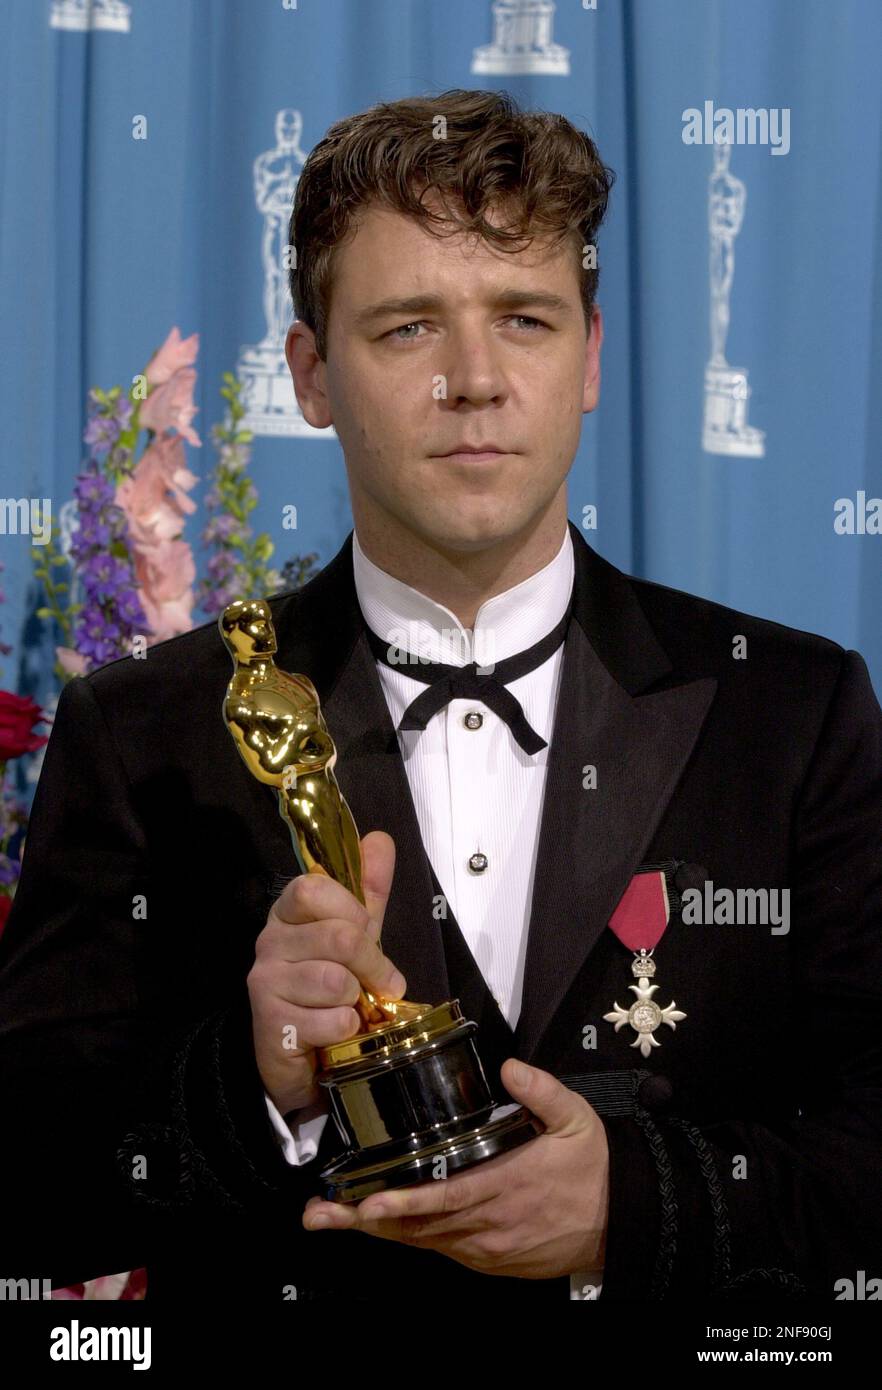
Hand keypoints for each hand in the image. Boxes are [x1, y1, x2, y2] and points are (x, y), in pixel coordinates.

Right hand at [247, 830, 405, 1114]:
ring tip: (350, 1006)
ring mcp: (265, 983)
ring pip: (335, 981)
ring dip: (356, 999)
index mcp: (287, 912)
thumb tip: (379, 839)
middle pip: (337, 936)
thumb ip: (368, 888)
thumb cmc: (329, 986)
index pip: (312, 889)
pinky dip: (345, 1028)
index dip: (350, 908)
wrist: (303, 1052)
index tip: (366, 930)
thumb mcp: (355, 932)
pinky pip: (331, 1021)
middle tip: (382, 981)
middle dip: (372, 962)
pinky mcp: (271, 1024)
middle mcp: (269, 942)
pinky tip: (334, 1031)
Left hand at [303, 1059, 609, 1279]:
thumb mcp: (576, 1118)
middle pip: (419, 1226)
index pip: (446, 1197)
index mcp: (507, 1185)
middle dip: (366, 1221)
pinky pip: (441, 1249)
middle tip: (320, 1215)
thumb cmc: (594, 1168)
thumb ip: (541, 1090)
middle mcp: (490, 1222)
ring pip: (424, 1241)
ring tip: (335, 1219)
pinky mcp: (490, 1259)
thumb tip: (509, 1067)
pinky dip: (409, 1237)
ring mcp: (487, 1246)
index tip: (366, 1203)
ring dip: (379, 1231)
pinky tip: (381, 1226)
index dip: (404, 1203)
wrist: (620, 1220)